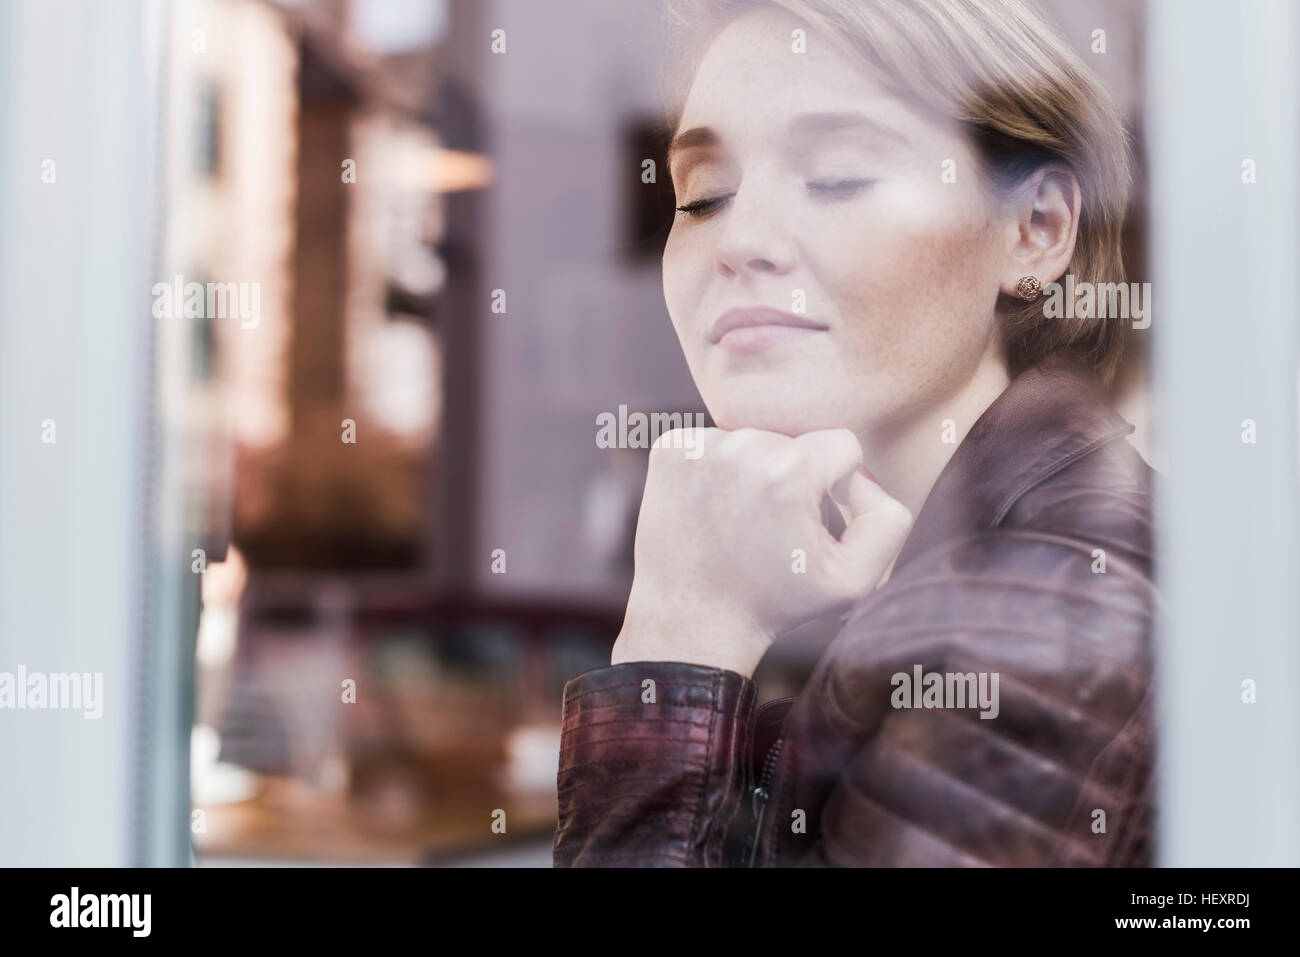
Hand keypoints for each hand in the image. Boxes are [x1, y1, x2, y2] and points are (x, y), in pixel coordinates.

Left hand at [611, 427, 912, 676]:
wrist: (692, 620)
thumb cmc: (775, 602)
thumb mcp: (854, 578)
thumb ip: (888, 519)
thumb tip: (863, 477)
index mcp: (790, 470)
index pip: (842, 444)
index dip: (840, 485)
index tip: (814, 522)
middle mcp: (741, 446)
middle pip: (796, 442)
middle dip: (795, 479)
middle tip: (772, 531)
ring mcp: (699, 445)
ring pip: (756, 442)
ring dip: (757, 473)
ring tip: (741, 524)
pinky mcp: (670, 449)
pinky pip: (717, 444)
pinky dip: (720, 472)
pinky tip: (713, 512)